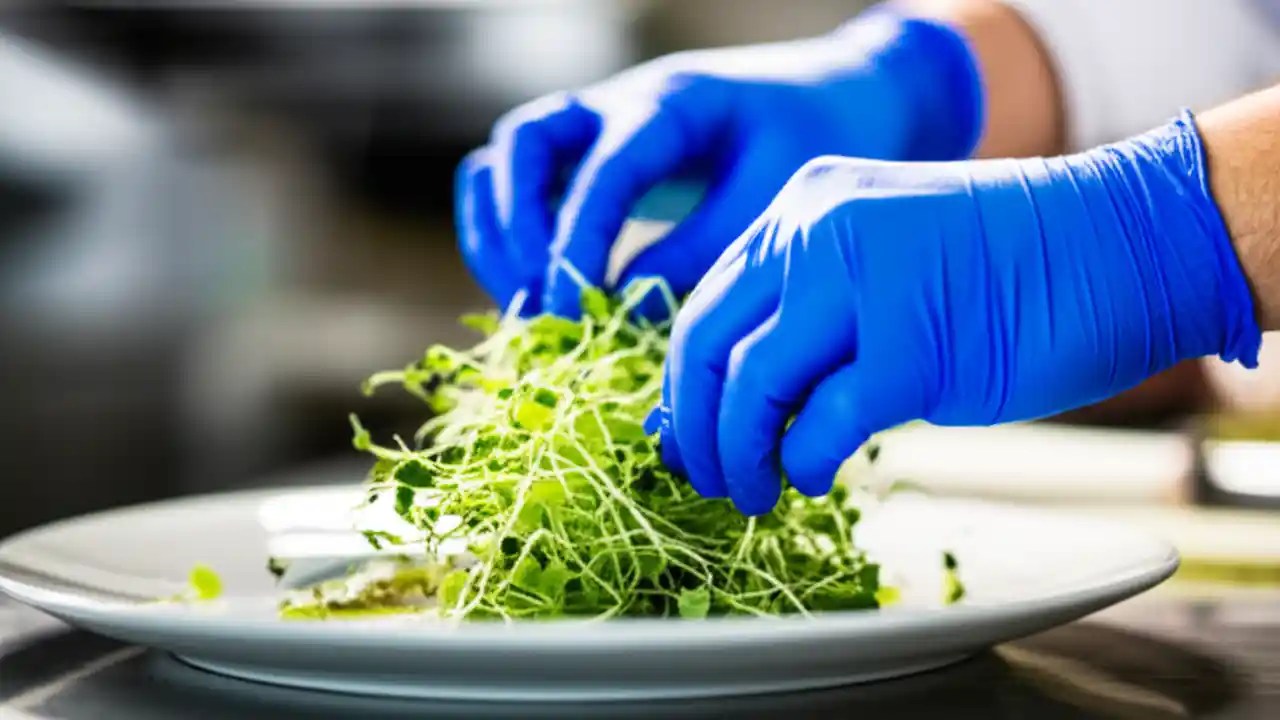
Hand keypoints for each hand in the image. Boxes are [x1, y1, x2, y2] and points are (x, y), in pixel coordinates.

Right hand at [456, 7, 982, 315]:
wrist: (836, 94)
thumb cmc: (813, 136)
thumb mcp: (770, 197)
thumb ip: (698, 252)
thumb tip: (621, 312)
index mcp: (667, 105)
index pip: (601, 170)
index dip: (576, 243)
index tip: (569, 309)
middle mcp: (615, 104)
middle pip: (521, 144)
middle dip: (514, 229)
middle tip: (536, 303)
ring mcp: (596, 124)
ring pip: (506, 158)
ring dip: (498, 229)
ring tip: (522, 303)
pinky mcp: (594, 153)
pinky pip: (524, 180)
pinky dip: (509, 229)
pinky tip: (532, 287)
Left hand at [659, 112, 1260, 514]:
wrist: (1126, 241)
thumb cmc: (1009, 263)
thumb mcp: (883, 256)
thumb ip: (809, 311)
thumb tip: (734, 402)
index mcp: (804, 205)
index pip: (706, 303)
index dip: (686, 383)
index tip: (687, 435)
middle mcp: (819, 231)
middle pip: (708, 344)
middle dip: (694, 427)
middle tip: (707, 477)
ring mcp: (865, 284)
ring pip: (749, 385)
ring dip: (737, 456)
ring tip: (751, 492)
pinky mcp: (915, 349)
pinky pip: (821, 424)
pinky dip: (802, 464)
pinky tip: (812, 478)